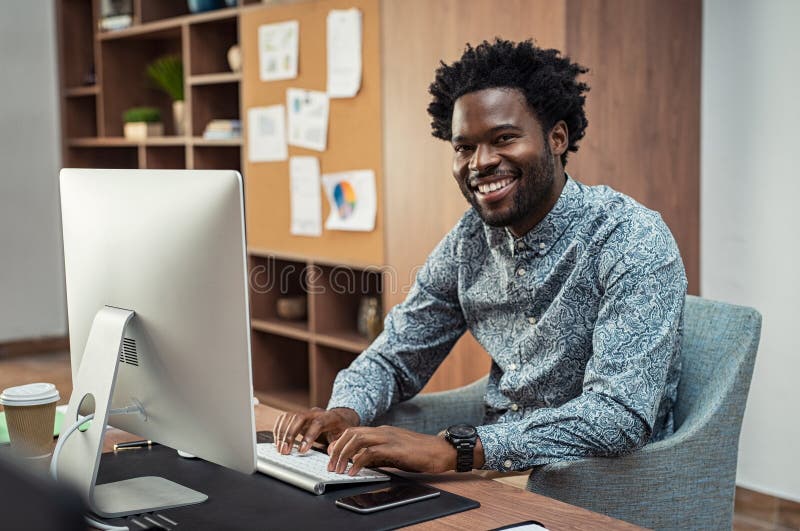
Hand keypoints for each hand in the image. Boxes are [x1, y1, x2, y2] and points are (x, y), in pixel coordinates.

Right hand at [272, 407, 359, 454]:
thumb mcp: (345, 436)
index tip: (302, 450)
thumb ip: (338, 443)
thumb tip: (330, 450)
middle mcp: (316, 412)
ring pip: (290, 417)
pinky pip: (284, 418)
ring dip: (282, 433)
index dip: (309, 436)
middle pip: (300, 418)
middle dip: (290, 435)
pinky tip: (277, 441)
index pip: (318, 423)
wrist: (340, 418)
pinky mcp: (297, 416)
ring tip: (280, 449)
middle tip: (285, 451)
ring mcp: (305, 413)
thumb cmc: (341, 429)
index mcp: (330, 417)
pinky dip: (279, 428)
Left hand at [326, 425, 456, 474]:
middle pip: (351, 433)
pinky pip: (370, 451)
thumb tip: (362, 463)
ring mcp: (389, 437)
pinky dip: (358, 461)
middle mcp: (383, 431)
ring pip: (357, 439)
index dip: (339, 442)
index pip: (354, 431)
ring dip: (343, 454)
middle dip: (337, 449)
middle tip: (331, 465)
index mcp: (382, 431)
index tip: (331, 455)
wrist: (441, 451)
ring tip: (338, 469)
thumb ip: (379, 455)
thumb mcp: (395, 452)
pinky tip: (353, 471)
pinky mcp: (395, 447)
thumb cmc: (420, 453)